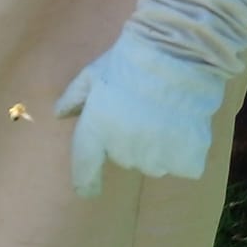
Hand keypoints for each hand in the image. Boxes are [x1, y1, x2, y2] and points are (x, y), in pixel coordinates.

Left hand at [53, 32, 225, 198]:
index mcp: (97, 127)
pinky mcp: (186, 156)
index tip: (87, 192)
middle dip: (129, 141)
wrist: (177, 55)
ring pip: (154, 163)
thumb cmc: (130, 61)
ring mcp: (156, 154)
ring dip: (158, 148)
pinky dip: (186, 152)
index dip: (85, 181)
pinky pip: (183, 165)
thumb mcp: (93, 75)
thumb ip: (74, 97)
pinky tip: (185, 128)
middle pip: (125, 158)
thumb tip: (59, 114)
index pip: (85, 164)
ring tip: (165, 118)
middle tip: (141, 113)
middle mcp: (123, 147)